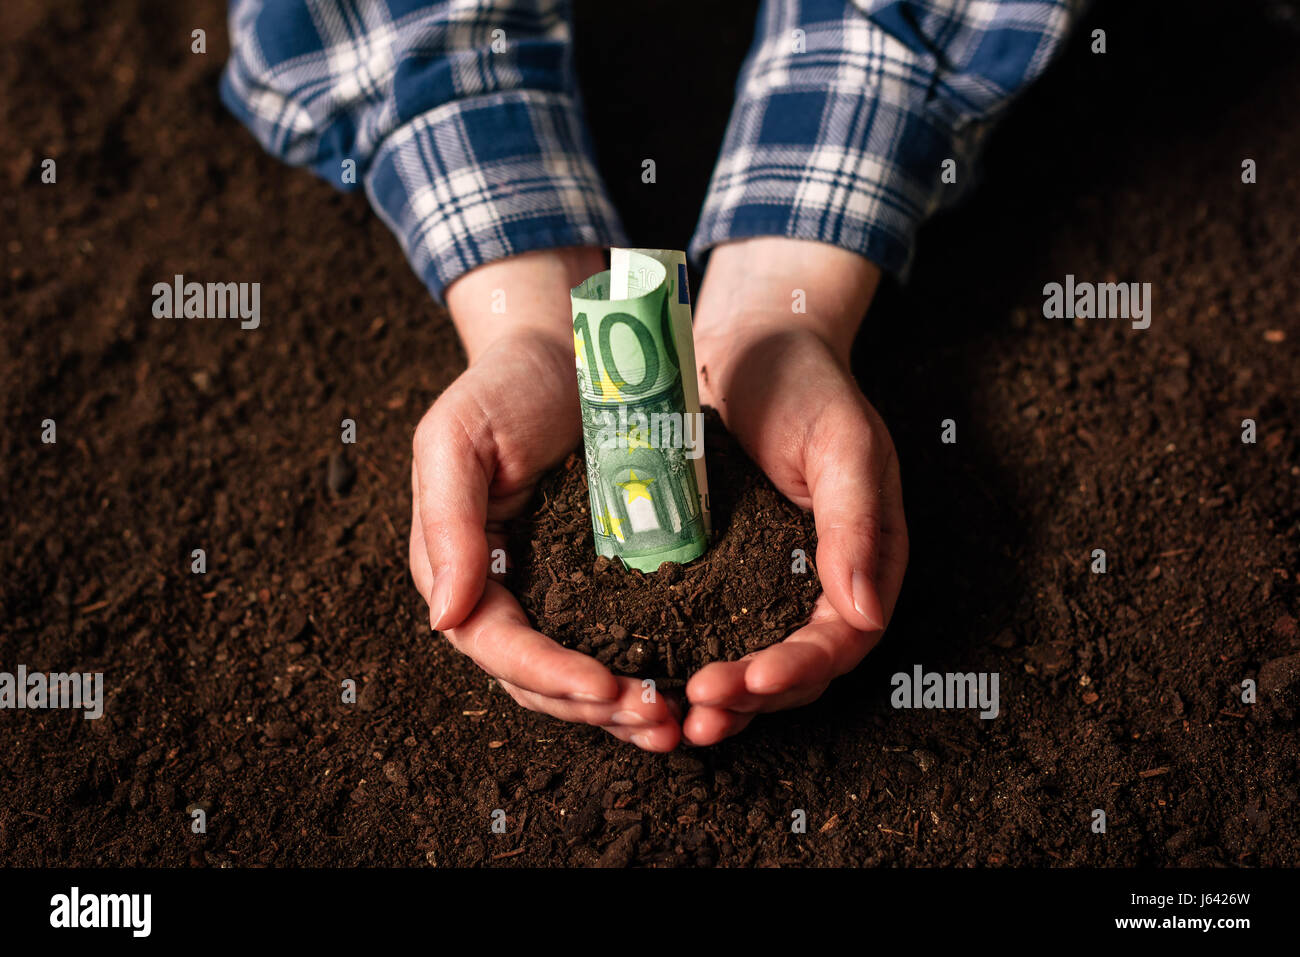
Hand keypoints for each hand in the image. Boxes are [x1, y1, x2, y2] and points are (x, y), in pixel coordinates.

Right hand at [409, 248, 680, 750]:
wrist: (569, 346)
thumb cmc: (502, 386)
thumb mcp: (457, 439)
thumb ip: (447, 524)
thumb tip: (445, 619)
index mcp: (460, 568)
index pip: (498, 646)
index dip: (549, 676)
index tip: (607, 689)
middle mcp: (505, 591)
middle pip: (541, 679)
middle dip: (596, 707)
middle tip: (658, 720)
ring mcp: (556, 590)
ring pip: (583, 674)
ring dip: (625, 709)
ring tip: (677, 725)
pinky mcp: (605, 579)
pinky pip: (623, 639)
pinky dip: (649, 669)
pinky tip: (687, 689)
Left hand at [682, 238, 907, 744]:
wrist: (746, 343)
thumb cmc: (804, 383)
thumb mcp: (843, 442)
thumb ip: (859, 524)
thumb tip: (867, 615)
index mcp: (863, 559)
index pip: (841, 640)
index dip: (797, 669)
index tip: (746, 680)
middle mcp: (821, 582)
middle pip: (798, 669)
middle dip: (752, 699)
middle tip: (697, 711)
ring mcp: (770, 582)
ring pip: (755, 664)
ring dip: (723, 700)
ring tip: (675, 720)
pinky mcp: (724, 574)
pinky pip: (712, 632)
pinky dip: (689, 661)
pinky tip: (653, 679)